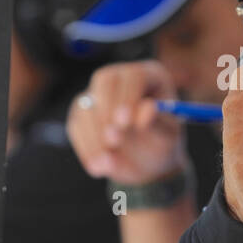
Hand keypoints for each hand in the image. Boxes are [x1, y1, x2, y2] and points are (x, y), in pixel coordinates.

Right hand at [66, 60, 186, 186]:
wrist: (148, 164)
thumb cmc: (163, 145)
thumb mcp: (167, 137)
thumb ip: (158, 122)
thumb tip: (148, 108)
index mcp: (150, 76)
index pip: (134, 76)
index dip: (128, 96)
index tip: (125, 122)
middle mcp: (122, 78)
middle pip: (104, 81)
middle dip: (106, 112)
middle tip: (114, 141)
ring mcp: (99, 93)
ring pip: (86, 106)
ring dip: (95, 136)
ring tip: (109, 163)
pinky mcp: (82, 112)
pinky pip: (76, 126)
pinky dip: (86, 148)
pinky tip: (99, 167)